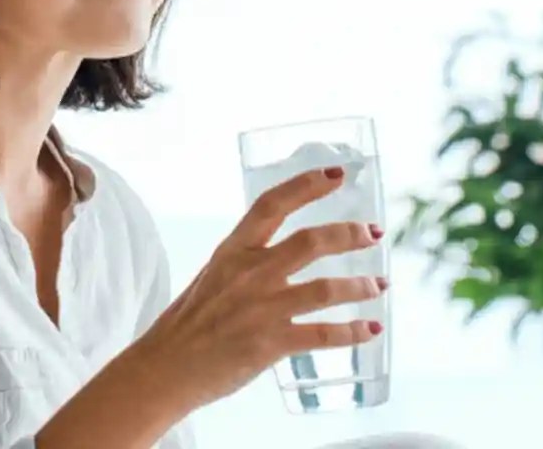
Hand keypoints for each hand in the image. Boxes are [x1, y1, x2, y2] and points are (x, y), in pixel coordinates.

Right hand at [135, 165, 387, 410]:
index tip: (336, 173)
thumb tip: (279, 256)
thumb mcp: (212, 276)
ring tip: (378, 285)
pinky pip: (324, 335)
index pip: (272, 204)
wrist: (163, 369)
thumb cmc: (185, 325)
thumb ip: (245, 263)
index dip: (307, 185)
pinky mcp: (271, 343)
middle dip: (349, 234)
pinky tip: (371, 328)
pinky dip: (354, 332)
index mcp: (232, 251)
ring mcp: (262, 308)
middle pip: (311, 242)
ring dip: (359, 286)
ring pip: (326, 289)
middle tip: (373, 233)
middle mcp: (250, 273)